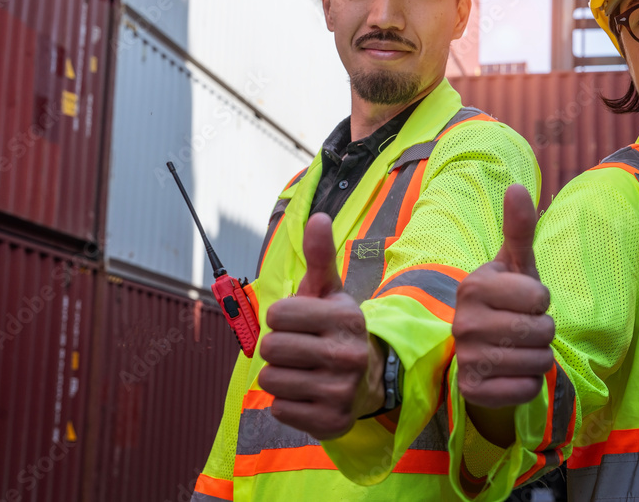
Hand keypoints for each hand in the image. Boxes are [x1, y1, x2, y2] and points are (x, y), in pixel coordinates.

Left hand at [257, 213, 384, 439]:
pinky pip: (279, 409)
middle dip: (278, 348)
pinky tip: (307, 394)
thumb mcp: (330, 291)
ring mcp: (341, 391)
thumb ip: (319, 256)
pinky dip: (286, 402)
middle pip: (271, 348)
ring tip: (302, 371)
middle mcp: (348, 355)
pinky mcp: (332, 421)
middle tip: (299, 350)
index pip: (277, 314)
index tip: (300, 323)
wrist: (368, 379)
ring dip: (279, 376)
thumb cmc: (336, 329)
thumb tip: (318, 216)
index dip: (281, 318)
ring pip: (270, 381)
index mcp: (347, 318)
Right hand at [453, 184, 554, 438]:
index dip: (541, 301)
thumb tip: (518, 186)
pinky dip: (529, 383)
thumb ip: (518, 229)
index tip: (522, 302)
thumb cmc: (506, 301)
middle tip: (522, 328)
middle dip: (543, 331)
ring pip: (539, 361)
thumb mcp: (514, 265)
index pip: (541, 298)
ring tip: (518, 348)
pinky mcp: (472, 390)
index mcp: (473, 287)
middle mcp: (464, 323)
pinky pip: (527, 388)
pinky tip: (512, 371)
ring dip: (538, 357)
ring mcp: (466, 358)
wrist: (480, 350)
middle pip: (543, 331)